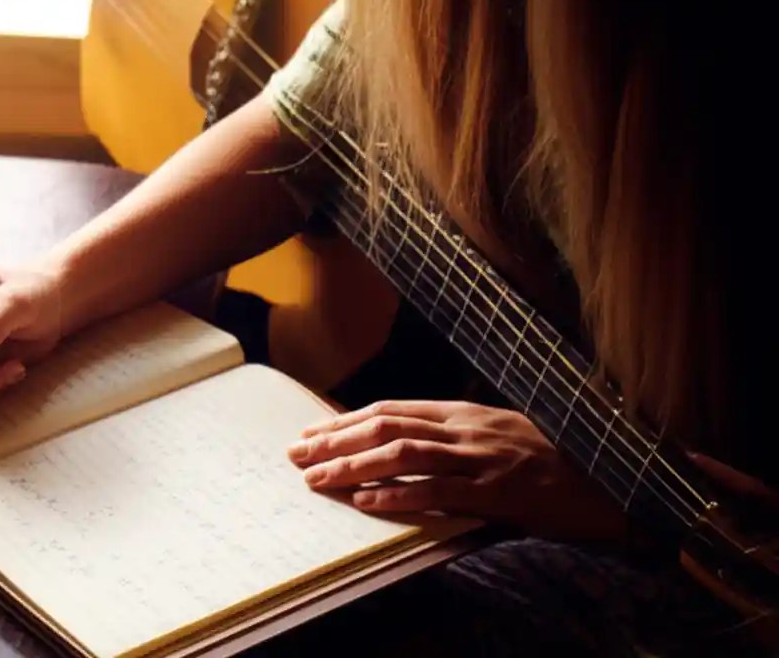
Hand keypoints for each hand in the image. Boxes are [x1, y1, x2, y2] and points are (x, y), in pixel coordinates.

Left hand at [288, 400, 625, 541]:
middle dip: (335, 440)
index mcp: (465, 412)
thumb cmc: (555, 459)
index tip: (310, 434)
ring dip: (355, 466)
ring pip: (404, 453)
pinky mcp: (500, 490)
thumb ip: (455, 437)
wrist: (615, 478)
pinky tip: (368, 503)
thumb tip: (403, 444)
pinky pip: (440, 490)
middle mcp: (468, 427)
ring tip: (318, 479)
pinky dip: (399, 495)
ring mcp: (484, 457)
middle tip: (296, 455)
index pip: (391, 410)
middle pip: (386, 425)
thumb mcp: (500, 436)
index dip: (345, 421)